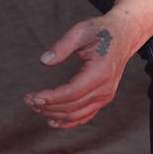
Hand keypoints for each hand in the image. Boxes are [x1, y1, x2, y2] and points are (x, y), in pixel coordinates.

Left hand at [24, 0, 152, 128]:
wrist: (124, 35)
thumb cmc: (102, 31)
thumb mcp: (81, 31)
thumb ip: (62, 46)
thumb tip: (44, 61)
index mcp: (100, 72)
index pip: (72, 93)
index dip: (51, 98)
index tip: (32, 96)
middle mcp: (105, 89)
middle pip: (72, 107)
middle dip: (47, 106)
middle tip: (27, 100)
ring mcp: (106, 96)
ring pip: (77, 115)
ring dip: (54, 115)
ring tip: (35, 107)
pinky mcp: (104, 99)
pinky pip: (85, 116)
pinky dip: (68, 122)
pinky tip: (52, 121)